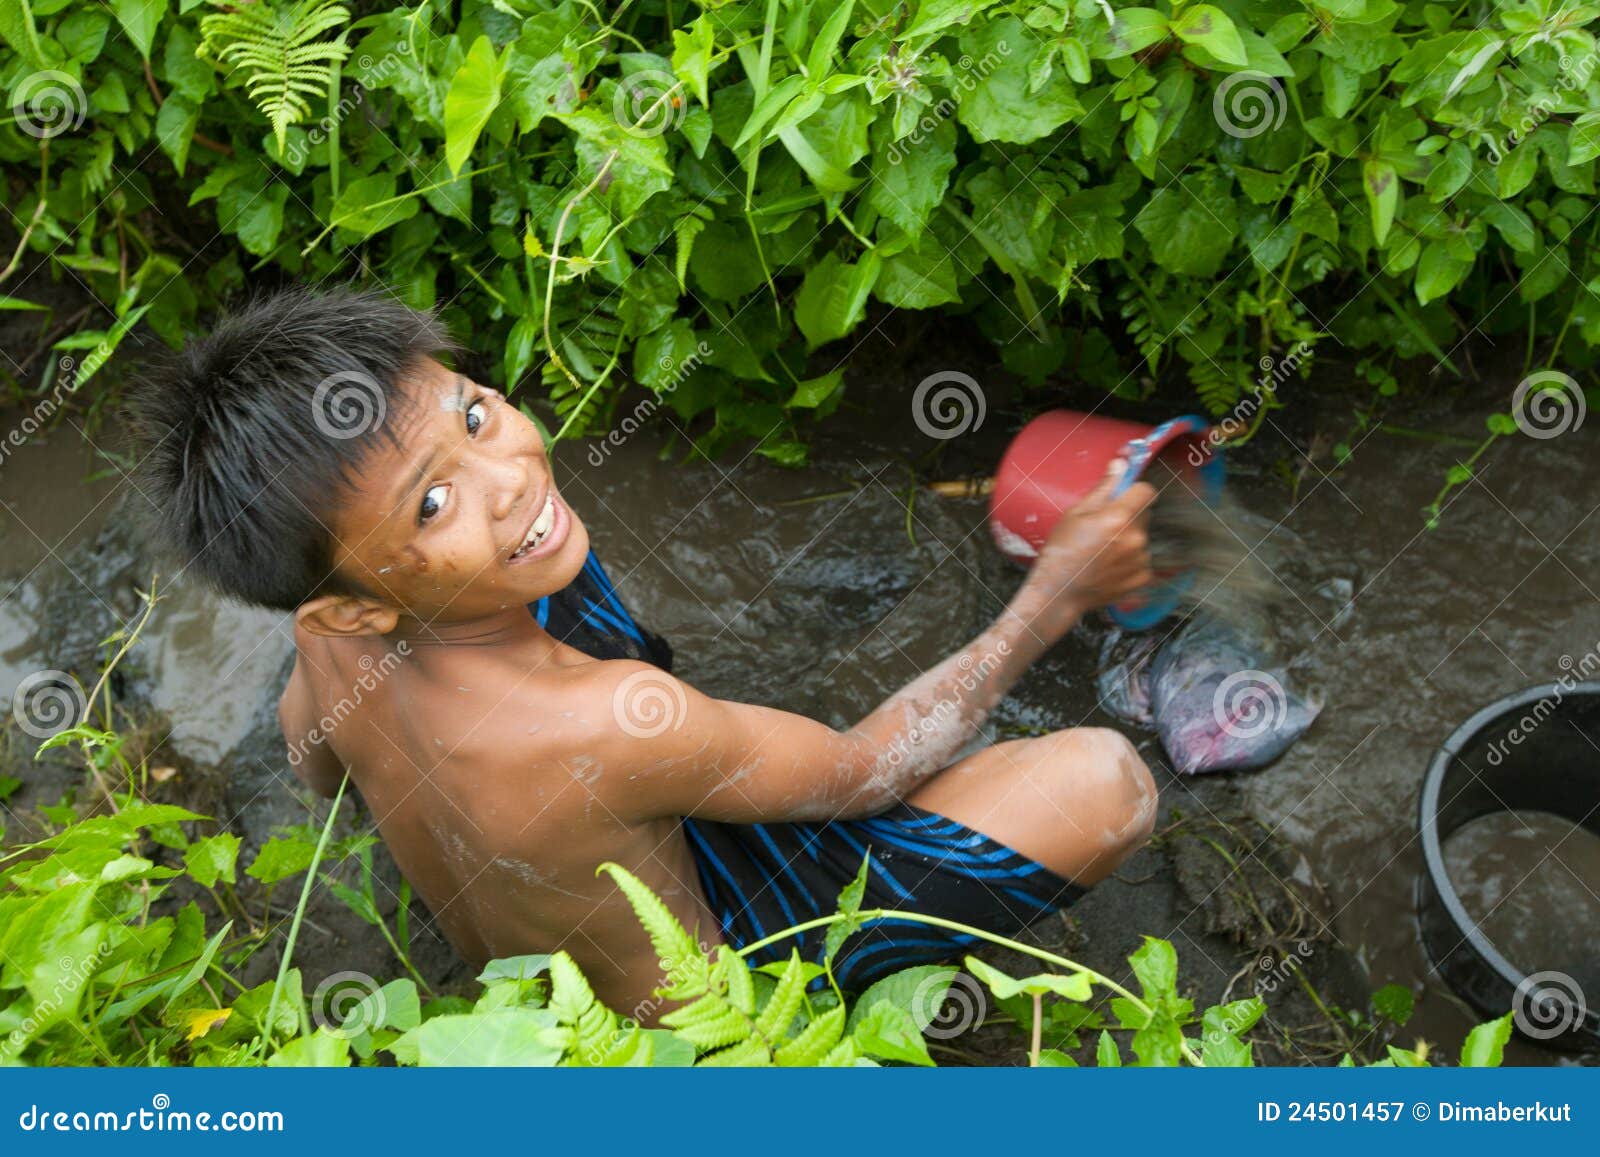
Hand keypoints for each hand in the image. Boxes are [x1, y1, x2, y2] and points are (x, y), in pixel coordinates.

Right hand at [1023, 457, 1156, 632]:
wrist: (1059, 593)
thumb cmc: (1061, 552)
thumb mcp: (1075, 513)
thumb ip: (1103, 488)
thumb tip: (1120, 465)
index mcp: (1119, 517)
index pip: (1146, 491)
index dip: (1135, 491)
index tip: (1124, 497)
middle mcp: (1135, 538)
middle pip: (1143, 515)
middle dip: (1128, 516)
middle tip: (1103, 529)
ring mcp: (1140, 560)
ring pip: (1141, 538)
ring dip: (1128, 539)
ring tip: (1102, 551)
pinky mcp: (1142, 577)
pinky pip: (1141, 560)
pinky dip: (1129, 561)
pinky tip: (1108, 566)